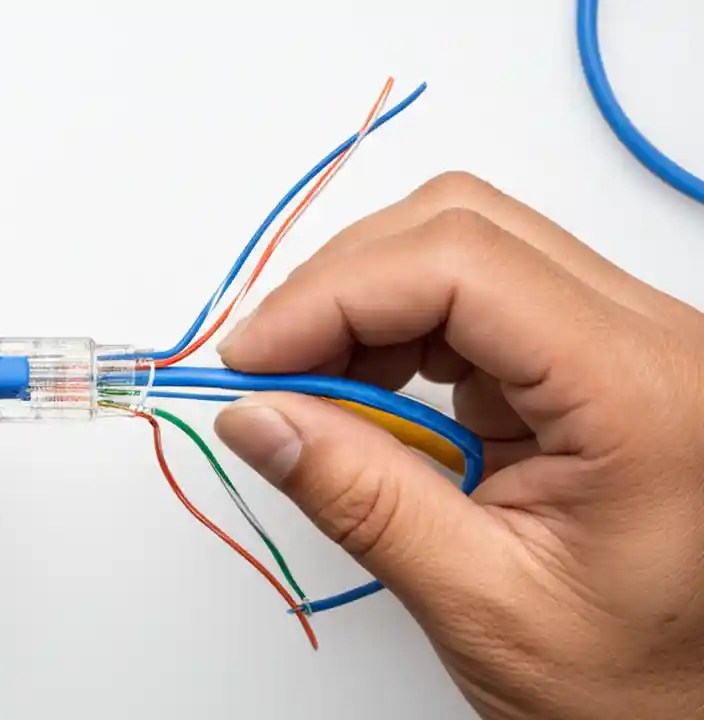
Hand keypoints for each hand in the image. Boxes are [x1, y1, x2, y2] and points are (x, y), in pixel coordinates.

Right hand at [213, 172, 703, 717]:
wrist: (697, 703)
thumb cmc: (632, 678)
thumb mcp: (482, 604)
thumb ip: (360, 499)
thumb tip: (255, 417)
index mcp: (642, 392)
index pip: (462, 266)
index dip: (334, 295)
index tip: (251, 361)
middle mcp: (646, 340)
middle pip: (462, 228)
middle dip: (342, 287)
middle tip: (268, 372)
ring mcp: (617, 341)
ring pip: (461, 249)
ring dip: (362, 306)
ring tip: (308, 392)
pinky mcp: (581, 359)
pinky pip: (470, 300)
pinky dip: (393, 334)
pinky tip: (361, 396)